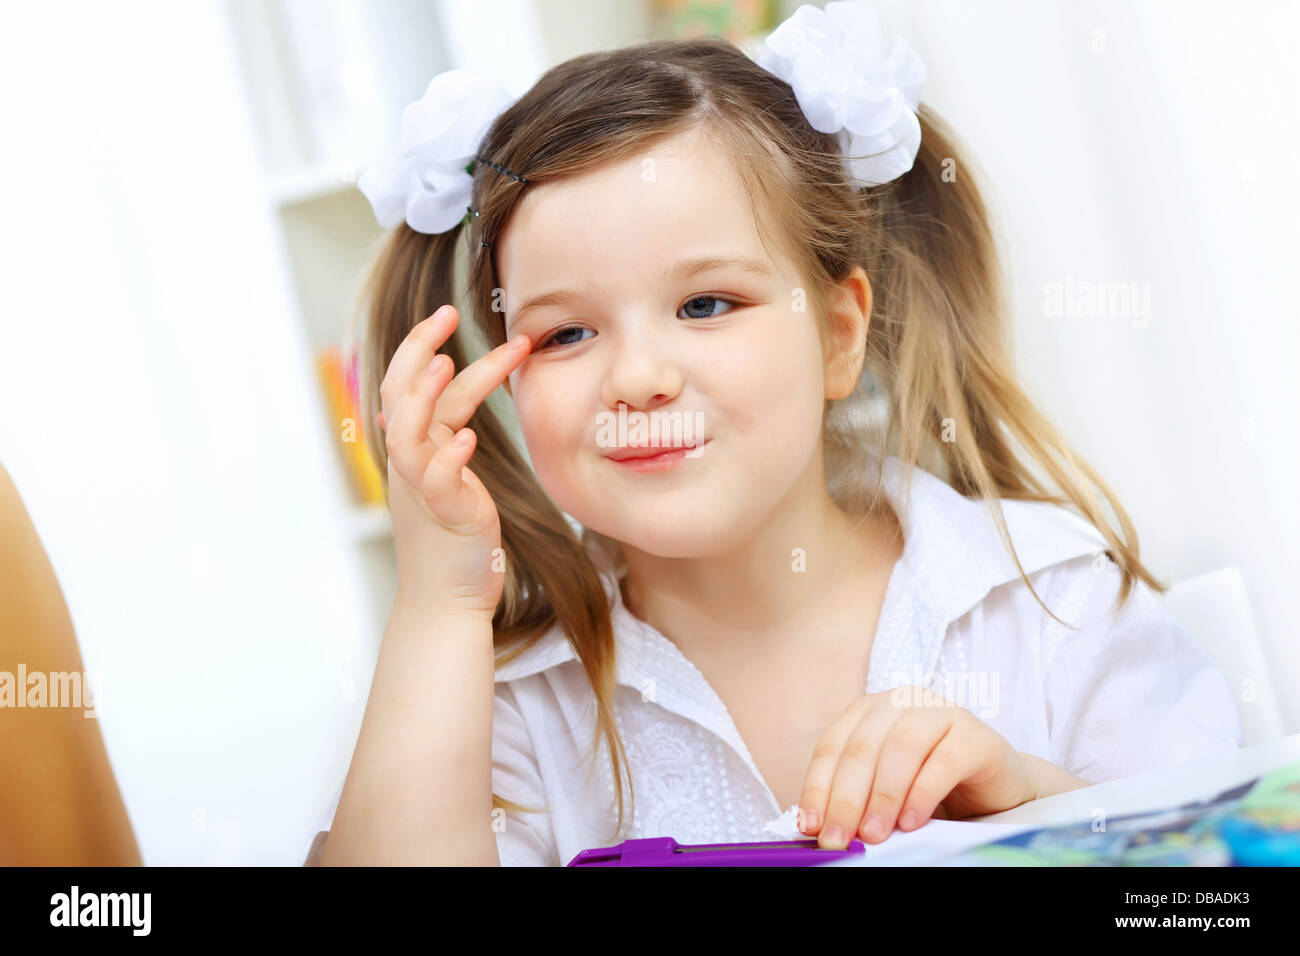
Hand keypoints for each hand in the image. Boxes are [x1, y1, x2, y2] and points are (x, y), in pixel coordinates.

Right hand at [377, 304, 529, 618]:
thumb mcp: (445, 479)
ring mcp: (424, 490)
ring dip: (426, 396)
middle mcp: (410, 464)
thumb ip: (443, 441)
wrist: (447, 602)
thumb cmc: (452, 541)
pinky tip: (467, 437)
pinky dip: (449, 457)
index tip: (447, 312)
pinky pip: (439, 482)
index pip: (408, 385)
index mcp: (413, 450)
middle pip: (401, 396)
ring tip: (448, 361)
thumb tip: (448, 410)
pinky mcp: (446, 517)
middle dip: (418, 350)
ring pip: (410, 433)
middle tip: (446, 312)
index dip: (421, 346)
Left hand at [797, 684, 1035, 847]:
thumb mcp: (885, 788)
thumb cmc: (930, 787)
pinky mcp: (975, 735)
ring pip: (901, 748)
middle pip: (863, 747)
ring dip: (882, 797)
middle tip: (837, 838)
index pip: (833, 744)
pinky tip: (911, 823)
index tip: (810, 825)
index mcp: (870, 710)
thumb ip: (855, 798)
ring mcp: (941, 712)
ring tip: (873, 835)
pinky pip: (943, 763)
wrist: (995, 787)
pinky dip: (922, 795)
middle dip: (845, 798)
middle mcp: (902, 701)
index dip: (818, 786)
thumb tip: (818, 828)